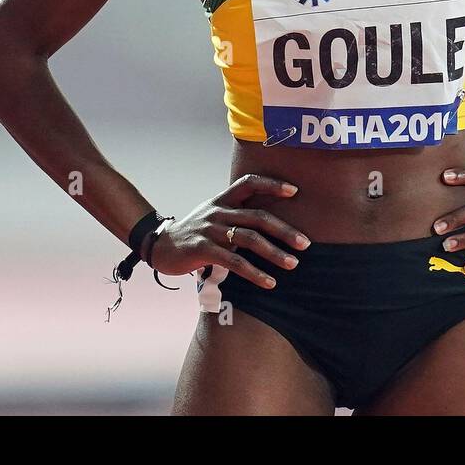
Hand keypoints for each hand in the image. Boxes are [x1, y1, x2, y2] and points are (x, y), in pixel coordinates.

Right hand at [148, 174, 310, 288]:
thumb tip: (271, 221)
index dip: (272, 185)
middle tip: (305, 243)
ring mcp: (210, 229)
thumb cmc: (196, 231)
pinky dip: (255, 273)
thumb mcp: (214, 215)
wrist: (160, 245)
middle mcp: (218, 211)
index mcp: (223, 199)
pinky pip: (234, 261)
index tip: (295, 191)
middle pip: (257, 216)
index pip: (249, 182)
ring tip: (293, 264)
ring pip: (249, 239)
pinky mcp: (203, 249)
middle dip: (284, 230)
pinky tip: (269, 282)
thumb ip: (237, 214)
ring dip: (274, 253)